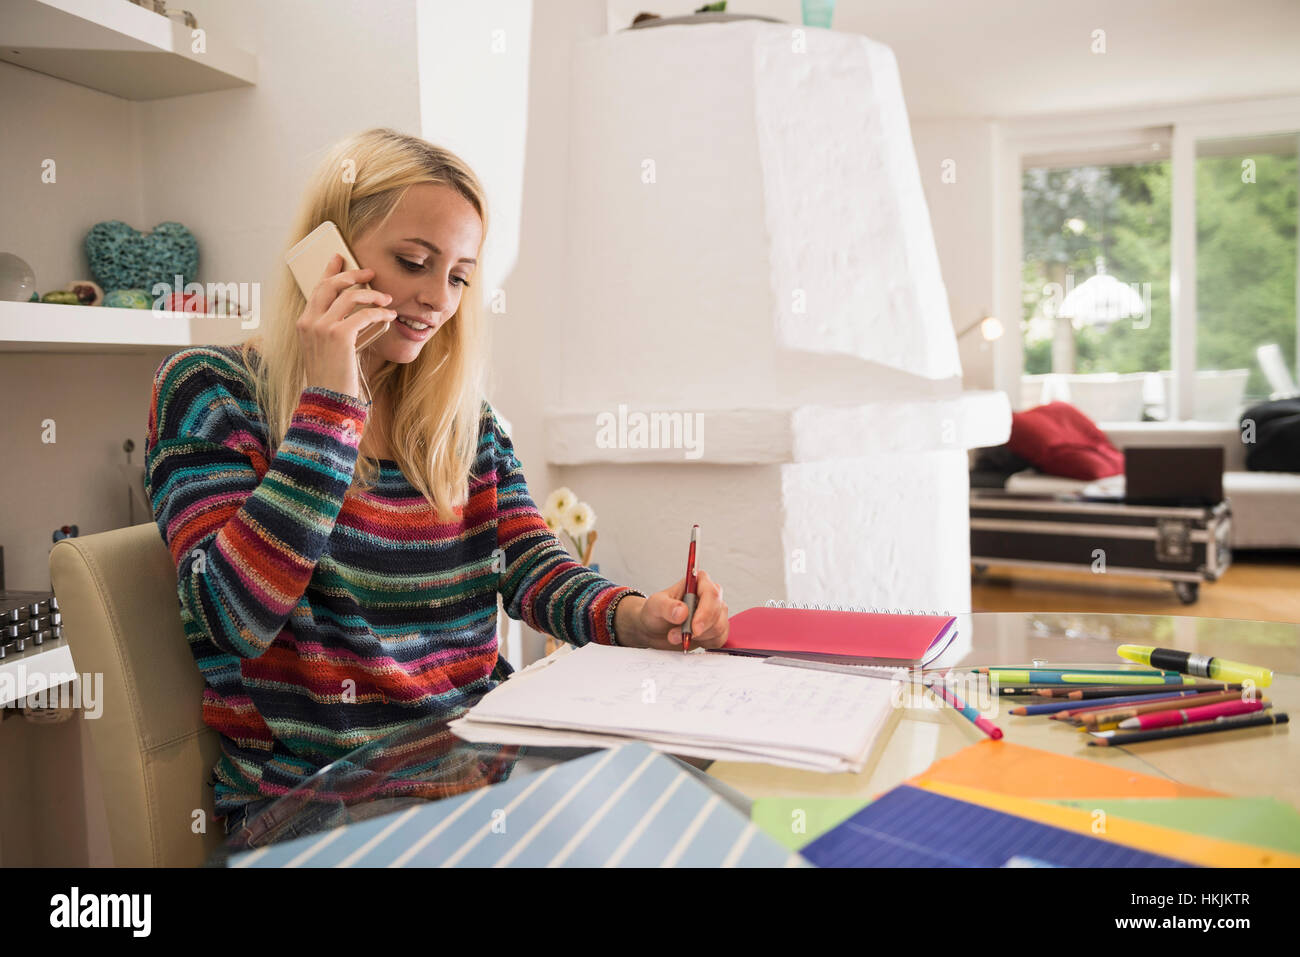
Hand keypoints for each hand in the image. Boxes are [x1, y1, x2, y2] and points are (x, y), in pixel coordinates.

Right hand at [298, 253, 396, 398]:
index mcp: (304, 323)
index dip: (328, 272)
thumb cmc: (331, 377)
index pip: (316, 289)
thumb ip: (331, 330)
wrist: (327, 400)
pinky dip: (380, 311)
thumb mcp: (325, 349)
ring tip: (387, 297)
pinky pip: (364, 314)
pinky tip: (390, 314)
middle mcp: (309, 322)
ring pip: (349, 296)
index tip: (339, 258)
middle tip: (369, 272)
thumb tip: (354, 314)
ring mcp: (322, 327)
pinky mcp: (339, 335)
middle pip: (330, 285)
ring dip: (372, 294)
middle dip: (352, 274)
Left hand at [617, 570, 728, 649]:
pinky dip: (703, 643)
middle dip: (698, 629)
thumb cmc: (656, 612)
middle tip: (675, 635)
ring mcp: (716, 613)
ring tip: (676, 636)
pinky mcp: (717, 629)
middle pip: (717, 612)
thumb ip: (667, 607)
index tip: (694, 628)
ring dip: (697, 637)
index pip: (711, 593)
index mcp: (699, 582)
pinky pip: (719, 639)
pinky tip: (689, 640)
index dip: (705, 612)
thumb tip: (682, 611)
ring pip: (719, 627)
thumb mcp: (655, 606)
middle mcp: (710, 596)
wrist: (654, 629)